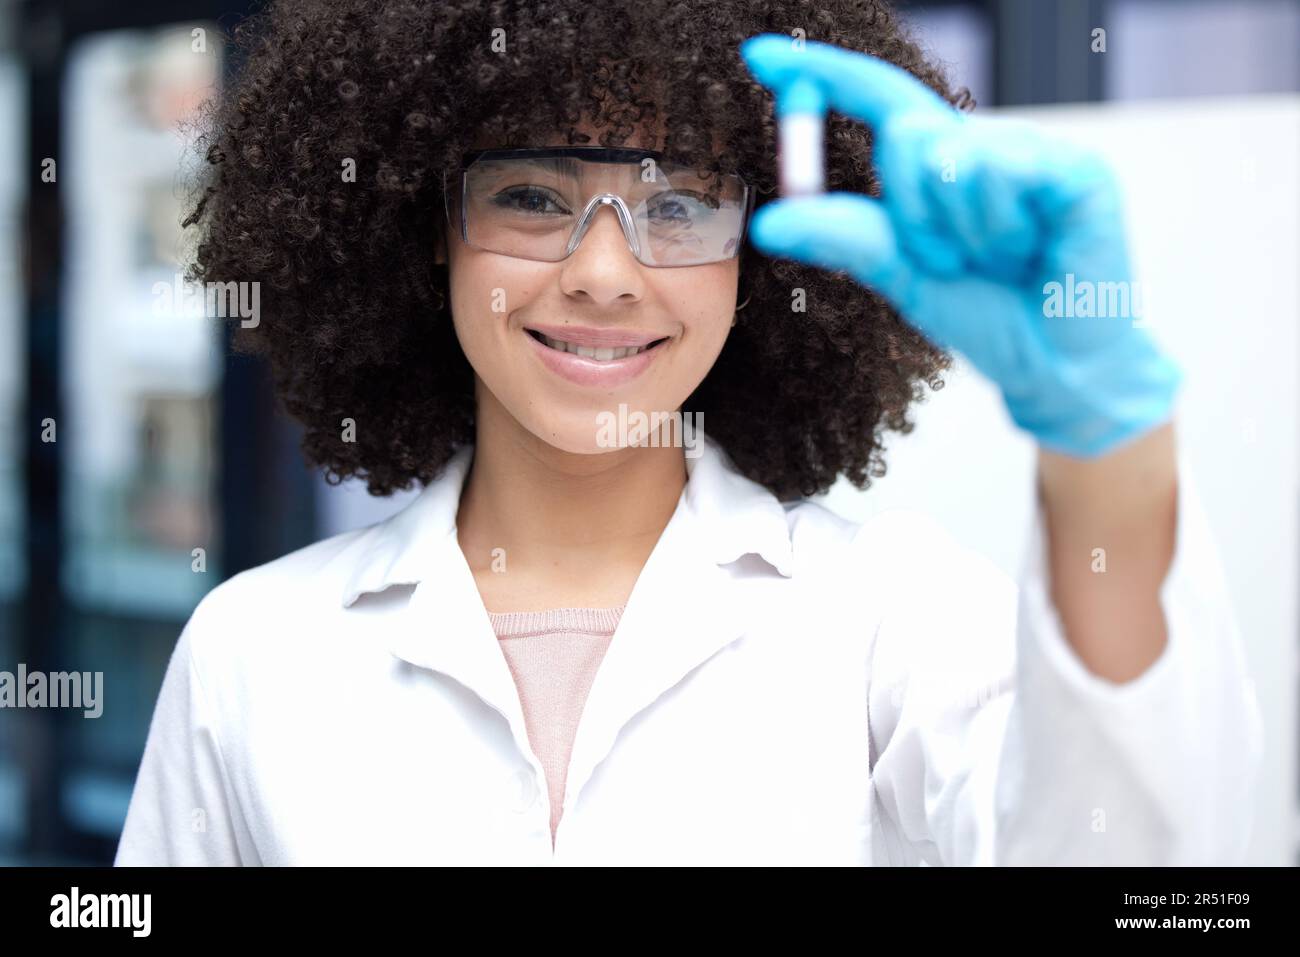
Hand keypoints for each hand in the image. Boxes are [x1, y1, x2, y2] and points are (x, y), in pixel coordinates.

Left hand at [739, 34, 1181, 457]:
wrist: (1050, 367)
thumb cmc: (983, 314)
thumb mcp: (898, 273)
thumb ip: (842, 238)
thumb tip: (768, 222)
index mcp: (939, 163)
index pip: (878, 99)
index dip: (825, 74)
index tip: (757, 56)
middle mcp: (982, 146)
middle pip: (904, 128)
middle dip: (908, 210)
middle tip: (949, 261)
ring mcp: (1032, 151)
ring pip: (950, 156)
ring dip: (957, 230)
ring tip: (997, 261)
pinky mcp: (1075, 169)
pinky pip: (1002, 172)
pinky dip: (998, 229)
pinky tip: (1030, 253)